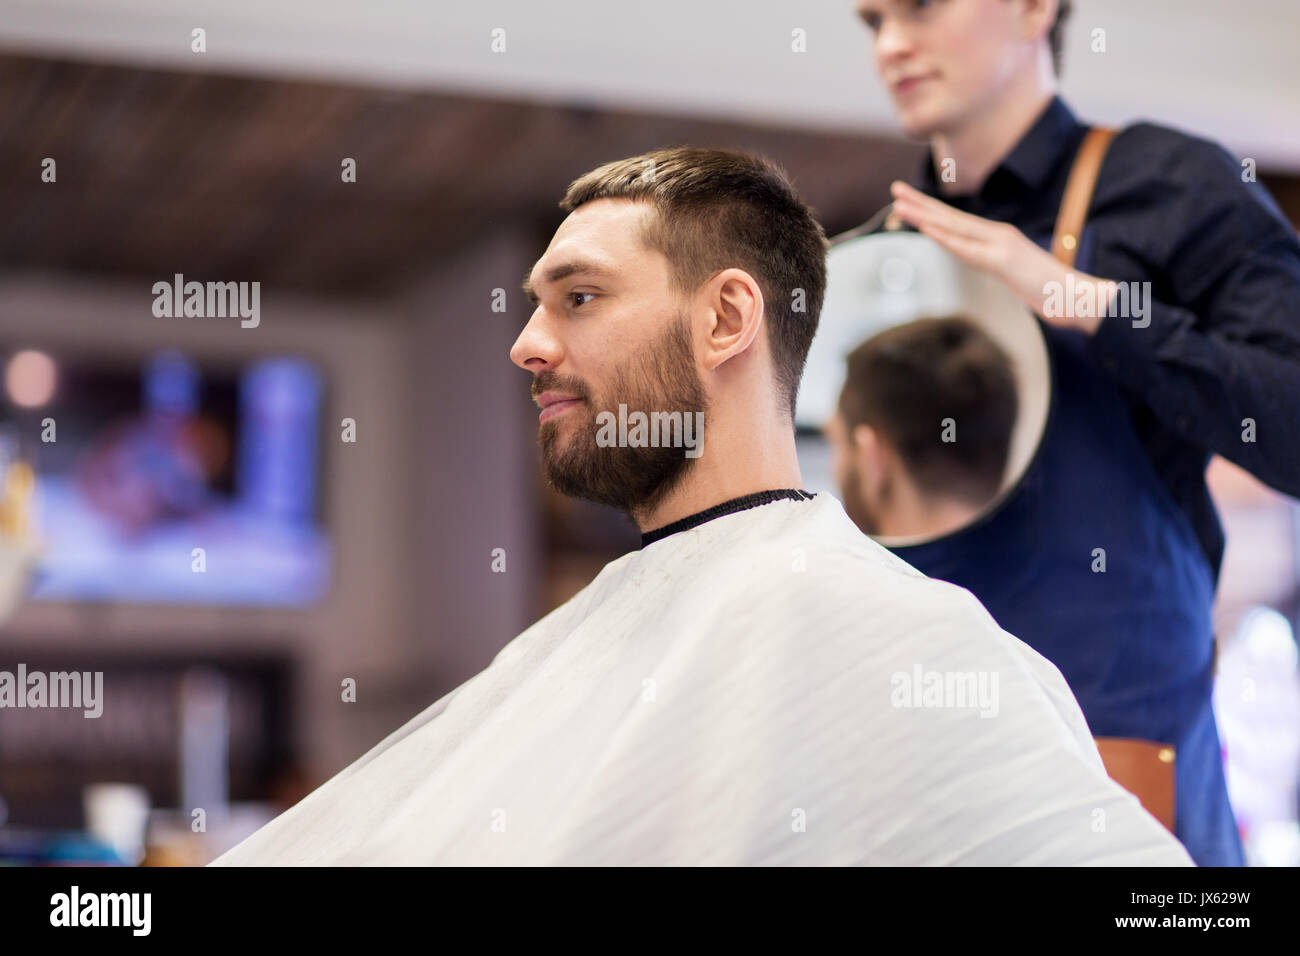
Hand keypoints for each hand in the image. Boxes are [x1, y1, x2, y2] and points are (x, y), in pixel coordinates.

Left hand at [889, 180, 1115, 333]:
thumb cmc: (1051, 291)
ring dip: (924, 215)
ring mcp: (1000, 245)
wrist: (1080, 297)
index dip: (931, 212)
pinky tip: (926, 229)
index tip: (908, 203)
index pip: (957, 223)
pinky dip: (944, 237)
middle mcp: (998, 235)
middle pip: (951, 218)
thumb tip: (989, 266)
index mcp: (999, 239)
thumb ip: (1000, 267)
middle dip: (920, 204)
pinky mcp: (1003, 260)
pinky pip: (967, 248)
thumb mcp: (1017, 277)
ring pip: (954, 227)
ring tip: (900, 204)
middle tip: (895, 189)